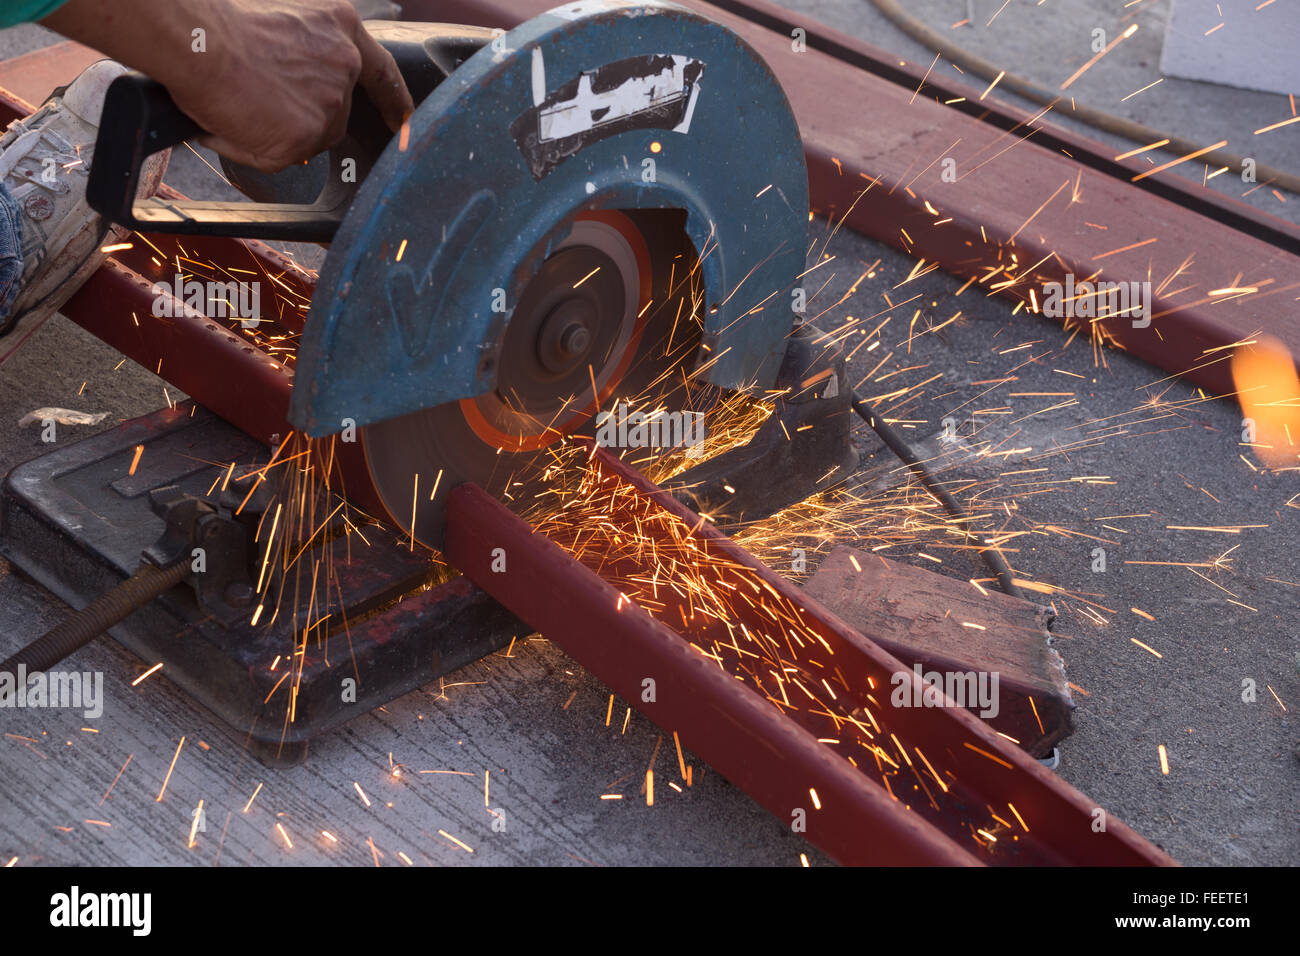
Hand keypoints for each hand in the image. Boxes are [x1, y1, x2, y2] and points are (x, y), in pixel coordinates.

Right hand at [45, 0, 413, 172]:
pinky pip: (283, 156)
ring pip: (310, 138)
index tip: (403, 121)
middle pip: (335, 113)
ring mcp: (330, 104)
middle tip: (257, 99)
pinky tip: (235, 121)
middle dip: (302, 116)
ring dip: (277, 131)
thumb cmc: (222, 28)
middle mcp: (344, 66)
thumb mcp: (284, 25)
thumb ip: (309, 60)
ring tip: (240, 103)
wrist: (199, 43)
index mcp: (340, 29)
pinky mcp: (309, 135)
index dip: (394, 100)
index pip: (382, 71)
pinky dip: (254, 146)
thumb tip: (299, 99)